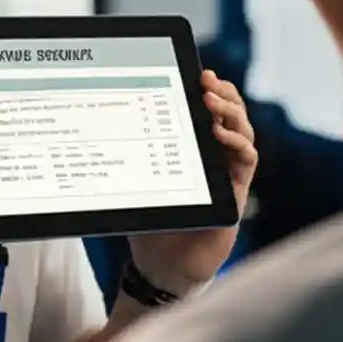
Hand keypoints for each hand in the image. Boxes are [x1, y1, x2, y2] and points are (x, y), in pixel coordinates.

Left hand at [127, 70, 257, 294]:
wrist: (163, 269)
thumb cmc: (149, 228)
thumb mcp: (135, 187)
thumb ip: (128, 165)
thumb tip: (96, 133)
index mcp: (192, 152)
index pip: (207, 113)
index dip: (208, 91)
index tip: (197, 72)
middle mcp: (214, 160)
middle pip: (230, 116)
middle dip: (222, 94)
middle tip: (207, 80)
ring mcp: (228, 176)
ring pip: (242, 133)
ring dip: (231, 113)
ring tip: (213, 100)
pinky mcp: (236, 195)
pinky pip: (246, 162)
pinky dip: (237, 144)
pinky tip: (221, 135)